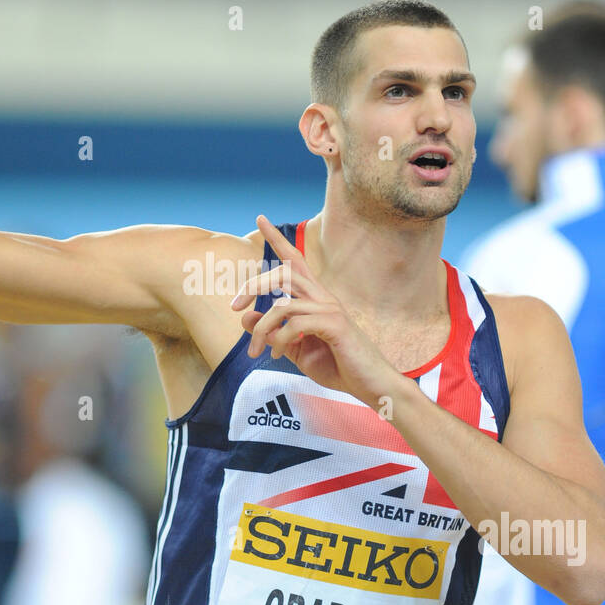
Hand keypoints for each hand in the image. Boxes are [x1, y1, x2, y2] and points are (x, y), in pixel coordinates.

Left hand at [230, 214, 395, 409]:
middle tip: (234, 305)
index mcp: (316, 299)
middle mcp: (323, 298)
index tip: (261, 217)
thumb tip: (245, 316)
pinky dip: (279, 340)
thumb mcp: (295, 349)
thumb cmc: (338, 367)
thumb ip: (272, 332)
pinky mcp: (335, 325)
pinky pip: (295, 324)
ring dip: (261, 328)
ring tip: (255, 350)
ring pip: (282, 303)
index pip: (295, 261)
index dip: (277, 239)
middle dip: (253, 285)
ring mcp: (331, 309)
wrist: (371, 386)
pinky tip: (278, 355)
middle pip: (283, 272)